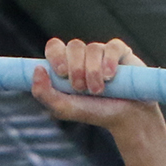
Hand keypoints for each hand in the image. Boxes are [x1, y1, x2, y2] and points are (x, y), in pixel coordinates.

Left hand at [30, 38, 156, 131]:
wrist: (127, 119)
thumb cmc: (96, 112)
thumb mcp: (65, 109)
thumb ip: (44, 93)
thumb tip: (38, 69)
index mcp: (68, 65)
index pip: (55, 47)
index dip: (56, 55)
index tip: (61, 73)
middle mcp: (84, 56)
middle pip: (73, 46)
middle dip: (76, 69)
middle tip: (81, 88)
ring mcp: (103, 53)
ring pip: (92, 48)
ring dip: (93, 71)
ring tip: (99, 90)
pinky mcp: (121, 53)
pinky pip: (112, 47)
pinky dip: (109, 61)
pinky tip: (110, 76)